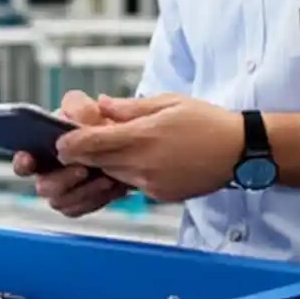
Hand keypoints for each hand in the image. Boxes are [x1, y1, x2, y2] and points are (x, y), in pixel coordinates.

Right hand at [13, 90, 128, 216]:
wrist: (120, 144)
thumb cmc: (95, 124)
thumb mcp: (88, 109)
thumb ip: (78, 108)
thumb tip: (76, 121)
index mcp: (40, 150)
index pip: (22, 162)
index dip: (22, 162)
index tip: (30, 158)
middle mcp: (47, 174)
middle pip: (44, 187)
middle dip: (63, 179)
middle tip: (83, 169)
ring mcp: (62, 191)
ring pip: (62, 201)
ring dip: (85, 190)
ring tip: (107, 177)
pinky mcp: (79, 203)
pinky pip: (81, 208)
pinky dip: (97, 198)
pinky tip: (113, 185)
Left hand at [55, 94, 243, 202]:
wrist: (240, 152)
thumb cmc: (207, 123)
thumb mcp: (168, 103)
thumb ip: (131, 108)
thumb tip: (102, 106)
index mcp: (143, 137)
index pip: (93, 144)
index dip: (70, 145)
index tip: (59, 143)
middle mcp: (144, 165)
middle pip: (96, 163)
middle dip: (81, 157)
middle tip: (71, 148)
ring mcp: (151, 184)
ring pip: (112, 177)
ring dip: (103, 167)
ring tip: (107, 154)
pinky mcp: (160, 195)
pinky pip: (132, 186)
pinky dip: (126, 175)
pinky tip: (137, 163)